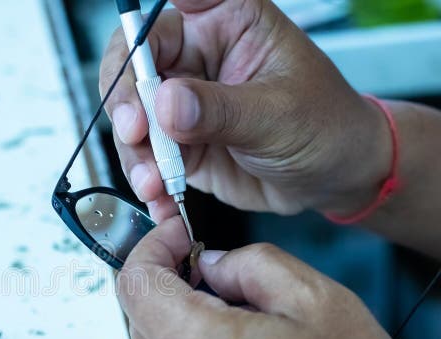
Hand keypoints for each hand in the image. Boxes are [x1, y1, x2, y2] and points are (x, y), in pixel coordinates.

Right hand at [99, 0, 391, 221]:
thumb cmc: (326, 126)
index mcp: (227, 23)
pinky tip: (160, 200)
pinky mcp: (179, 143)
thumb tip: (166, 103)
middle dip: (126, 104)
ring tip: (153, 183)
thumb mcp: (277, 114)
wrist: (334, 179)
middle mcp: (198, 57)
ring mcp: (184, 102)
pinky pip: (146, 158)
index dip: (141, 34)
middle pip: (134, 66)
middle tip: (134, 133)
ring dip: (135, 153)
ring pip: (133, 118)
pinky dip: (146, 181)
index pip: (168, 14)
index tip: (137, 61)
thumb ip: (220, 109)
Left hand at [117, 218, 440, 338]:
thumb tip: (210, 263)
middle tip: (219, 273)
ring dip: (182, 320)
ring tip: (245, 323)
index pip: (134, 279)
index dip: (152, 245)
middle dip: (170, 281)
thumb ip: (251, 265)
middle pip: (139, 312)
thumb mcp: (318, 304)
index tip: (178, 233)